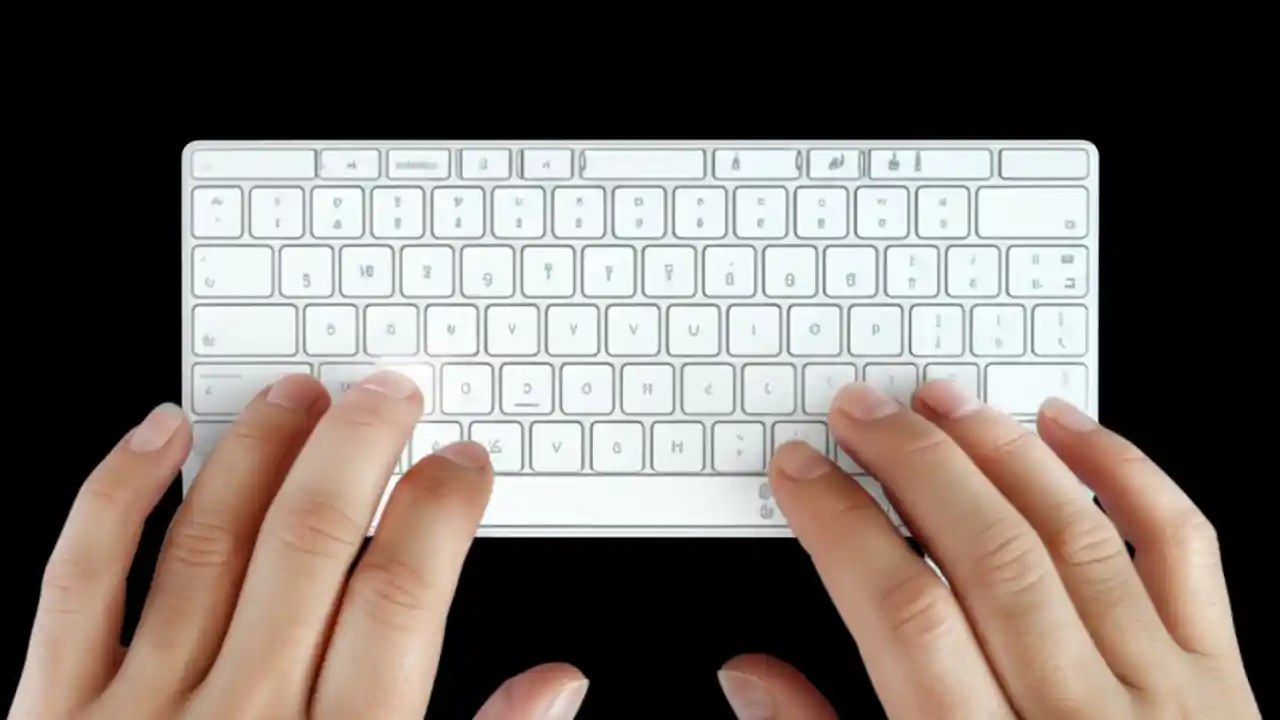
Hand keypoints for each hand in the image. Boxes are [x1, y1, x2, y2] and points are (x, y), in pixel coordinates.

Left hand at [11, 371, 588, 718]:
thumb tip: (557, 685)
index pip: (407, 595)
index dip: (444, 509)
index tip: (463, 462)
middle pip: (312, 543)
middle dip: (363, 447)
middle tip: (394, 392)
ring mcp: (140, 715)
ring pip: (209, 543)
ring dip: (261, 451)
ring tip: (302, 394)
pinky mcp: (51, 718)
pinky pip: (79, 582)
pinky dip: (115, 498)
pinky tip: (157, 438)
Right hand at [719, 380, 1259, 718]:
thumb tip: (749, 678)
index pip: (903, 615)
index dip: (840, 526)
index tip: (801, 473)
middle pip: (987, 556)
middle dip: (912, 464)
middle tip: (860, 412)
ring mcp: (1163, 698)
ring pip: (1074, 538)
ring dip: (999, 452)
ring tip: (940, 402)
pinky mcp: (1222, 683)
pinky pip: (1181, 551)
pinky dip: (1126, 473)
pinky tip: (1068, 428)